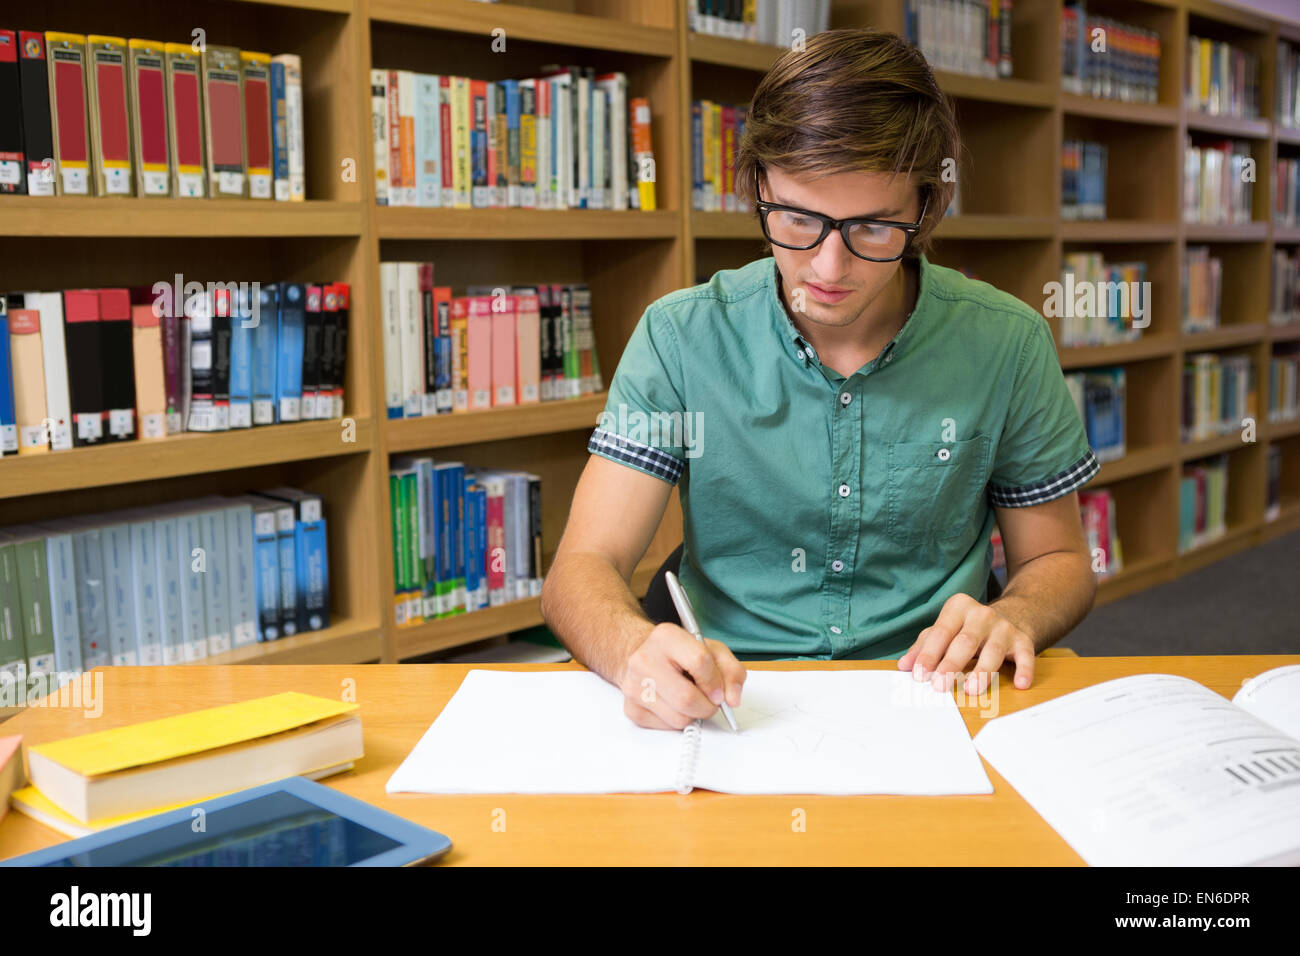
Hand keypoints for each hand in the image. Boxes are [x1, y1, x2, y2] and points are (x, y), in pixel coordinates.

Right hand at [619, 622, 745, 729]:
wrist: (643, 656)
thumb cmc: (680, 654)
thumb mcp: (711, 650)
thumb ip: (731, 671)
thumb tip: (732, 699)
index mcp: (666, 637)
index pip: (699, 661)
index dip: (715, 682)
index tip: (719, 691)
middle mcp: (644, 659)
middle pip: (687, 698)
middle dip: (707, 706)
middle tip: (710, 702)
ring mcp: (634, 685)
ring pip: (678, 718)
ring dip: (694, 715)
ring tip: (690, 699)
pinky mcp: (631, 708)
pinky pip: (666, 727)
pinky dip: (678, 720)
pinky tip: (674, 704)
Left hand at [897, 593, 1035, 693]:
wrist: (1012, 615)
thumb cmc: (968, 627)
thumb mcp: (945, 629)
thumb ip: (924, 646)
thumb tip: (904, 666)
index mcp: (958, 608)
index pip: (940, 632)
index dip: (929, 654)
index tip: (919, 674)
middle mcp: (982, 615)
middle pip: (965, 642)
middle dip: (951, 664)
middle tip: (939, 685)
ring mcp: (1004, 627)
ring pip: (993, 651)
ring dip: (982, 672)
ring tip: (971, 690)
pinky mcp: (1023, 641)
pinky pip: (1026, 656)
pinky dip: (1024, 670)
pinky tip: (1020, 684)